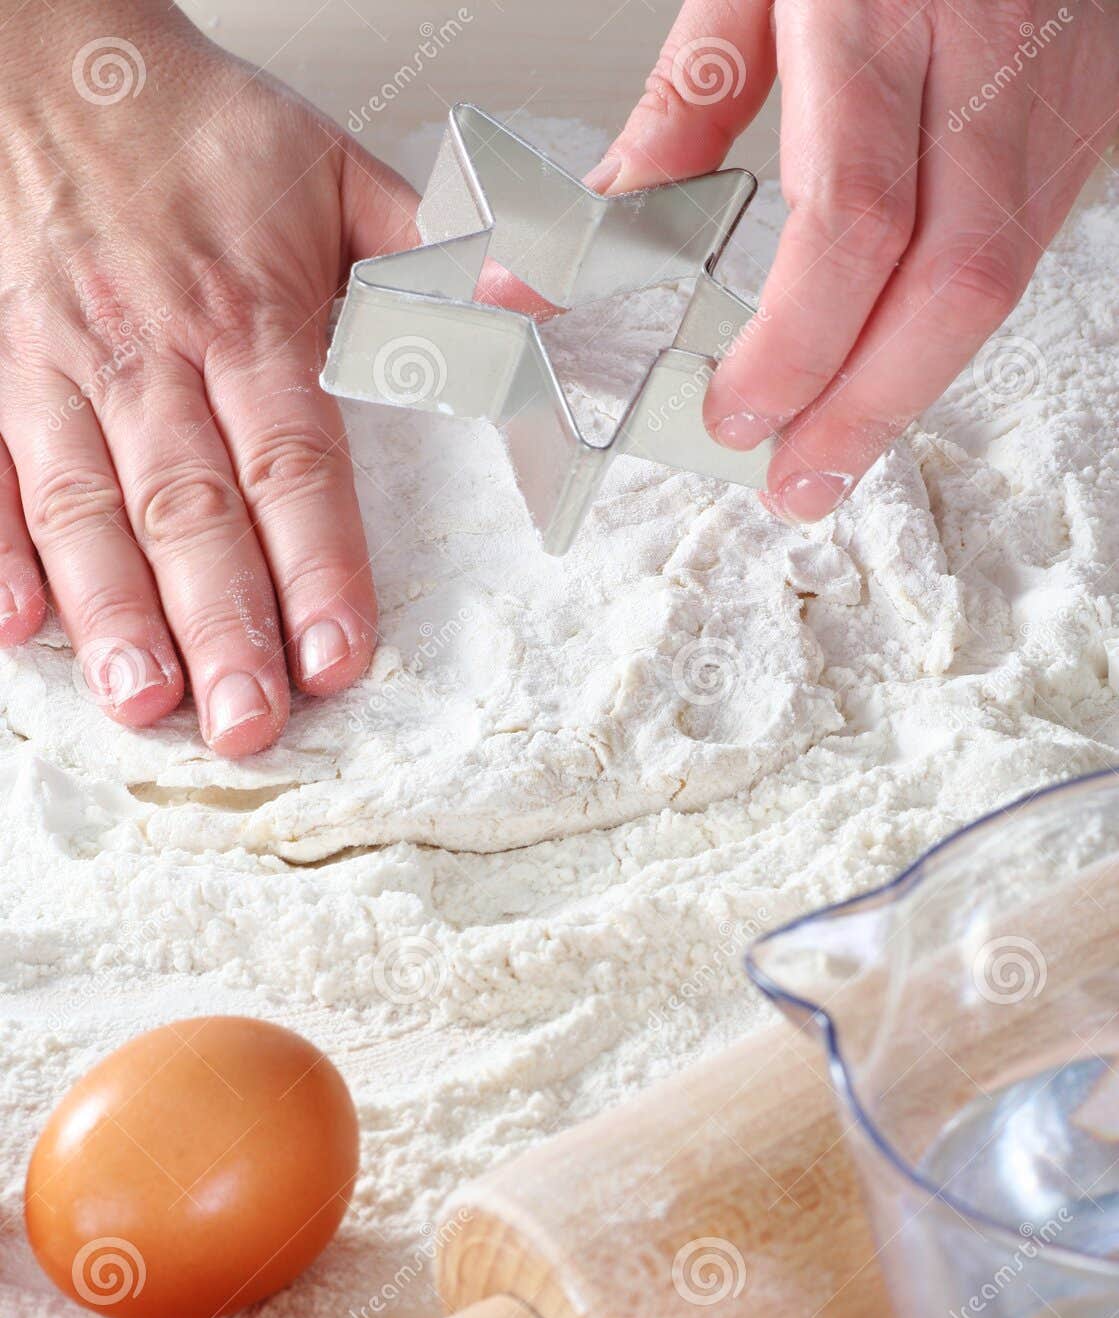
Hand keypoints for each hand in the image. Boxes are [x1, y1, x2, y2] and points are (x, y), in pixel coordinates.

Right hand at [0, 2, 414, 754]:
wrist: (44, 57)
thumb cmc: (190, 132)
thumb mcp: (333, 170)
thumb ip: (435, 255)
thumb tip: (536, 310)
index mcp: (249, 318)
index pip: (294, 461)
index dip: (319, 565)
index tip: (340, 653)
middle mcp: (151, 356)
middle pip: (192, 509)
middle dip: (221, 627)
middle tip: (248, 725)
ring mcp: (59, 371)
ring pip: (87, 509)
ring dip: (116, 616)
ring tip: (145, 706)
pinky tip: (21, 629)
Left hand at [587, 0, 1118, 521]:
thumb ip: (679, 115)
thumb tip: (587, 245)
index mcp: (878, 7)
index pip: (851, 224)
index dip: (795, 347)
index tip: (736, 415)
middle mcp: (985, 53)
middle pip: (949, 286)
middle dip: (864, 412)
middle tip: (795, 486)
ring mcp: (1054, 85)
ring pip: (1000, 282)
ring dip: (910, 388)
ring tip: (833, 449)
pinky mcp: (1085, 110)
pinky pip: (1024, 247)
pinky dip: (949, 325)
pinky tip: (894, 362)